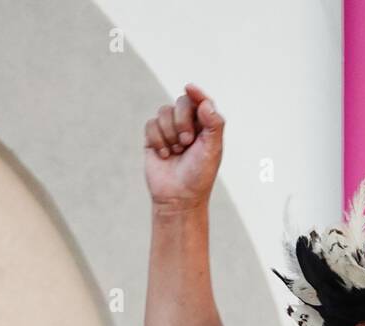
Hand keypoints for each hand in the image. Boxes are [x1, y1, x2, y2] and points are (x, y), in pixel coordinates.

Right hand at [144, 82, 223, 211]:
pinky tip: (164, 155)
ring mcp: (169, 130)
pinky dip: (157, 139)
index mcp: (205, 126)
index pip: (201, 101)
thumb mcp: (213, 150)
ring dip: (170, 133)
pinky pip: (151, 124)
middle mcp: (187, 125)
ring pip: (163, 112)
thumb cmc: (199, 175)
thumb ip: (214, 124)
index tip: (189, 88)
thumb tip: (205, 102)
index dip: (196, 93)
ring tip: (176, 152)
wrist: (178, 197)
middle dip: (182, 121)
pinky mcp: (153, 138)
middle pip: (181, 102)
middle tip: (187, 141)